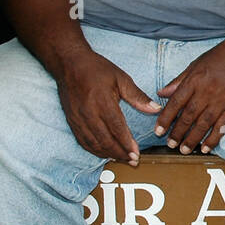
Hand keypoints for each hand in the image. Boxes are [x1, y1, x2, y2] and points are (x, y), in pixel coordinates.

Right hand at [55, 50, 161, 165]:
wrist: (69, 63)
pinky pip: (83, 141)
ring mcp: (78, 118)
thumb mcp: (121, 78)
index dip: (126, 143)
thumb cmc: (96, 69)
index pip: (116, 128)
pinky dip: (94, 150)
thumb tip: (155, 109)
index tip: (136, 154)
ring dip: (108, 154)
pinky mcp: (72, 121)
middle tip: (133, 161)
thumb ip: (138, 96)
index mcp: (102, 101)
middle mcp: (88, 112)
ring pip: (93, 143)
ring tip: (122, 159)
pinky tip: (104, 153)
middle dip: (120, 153)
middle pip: (105, 140)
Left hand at [154, 35, 224, 153]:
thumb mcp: (196, 63)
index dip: (165, 119)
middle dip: (177, 133)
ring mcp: (221, 101)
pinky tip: (206, 148)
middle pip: (188, 117)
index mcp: (195, 80)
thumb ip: (179, 80)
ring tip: (184, 149)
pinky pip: (222, 127)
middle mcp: (206, 92)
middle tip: (170, 144)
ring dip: (192, 139)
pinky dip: (213, 139)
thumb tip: (162, 93)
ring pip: (203, 125)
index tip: (158, 130)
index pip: (175, 103)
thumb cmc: (222, 55)